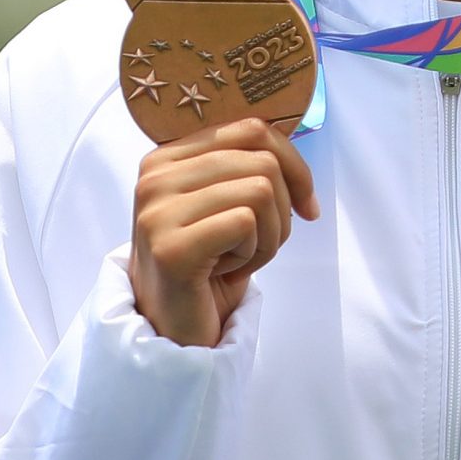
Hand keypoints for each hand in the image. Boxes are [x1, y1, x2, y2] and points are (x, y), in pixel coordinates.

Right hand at [130, 118, 318, 347]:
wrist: (174, 330)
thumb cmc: (208, 266)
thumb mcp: (224, 204)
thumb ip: (246, 167)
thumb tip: (296, 139)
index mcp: (166, 157)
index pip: (251, 129)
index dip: (295, 165)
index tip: (305, 206)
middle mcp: (155, 176)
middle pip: (263, 161)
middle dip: (283, 210)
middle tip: (261, 245)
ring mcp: (158, 211)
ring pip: (260, 191)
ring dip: (270, 235)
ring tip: (242, 259)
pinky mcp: (171, 247)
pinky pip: (246, 223)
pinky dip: (255, 253)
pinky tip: (227, 271)